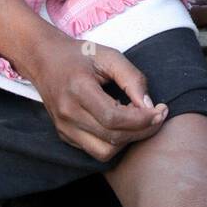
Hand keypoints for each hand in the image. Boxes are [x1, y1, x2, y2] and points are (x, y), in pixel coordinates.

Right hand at [26, 32, 168, 161]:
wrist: (44, 59)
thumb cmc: (80, 55)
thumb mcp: (109, 56)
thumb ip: (132, 78)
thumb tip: (150, 106)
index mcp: (78, 89)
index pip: (114, 118)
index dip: (142, 120)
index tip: (161, 110)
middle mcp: (68, 113)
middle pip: (112, 138)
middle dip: (142, 131)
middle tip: (157, 116)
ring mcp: (64, 128)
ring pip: (104, 152)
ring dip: (128, 140)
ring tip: (138, 120)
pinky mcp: (64, 136)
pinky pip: (94, 150)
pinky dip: (114, 142)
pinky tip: (122, 124)